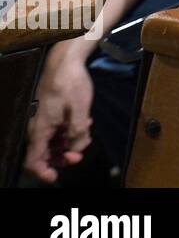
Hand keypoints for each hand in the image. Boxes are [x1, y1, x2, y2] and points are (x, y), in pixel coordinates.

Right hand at [24, 52, 94, 182]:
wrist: (66, 61)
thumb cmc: (71, 83)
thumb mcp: (80, 110)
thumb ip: (78, 132)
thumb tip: (77, 148)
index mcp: (41, 129)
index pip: (33, 161)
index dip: (43, 172)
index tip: (56, 176)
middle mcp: (38, 127)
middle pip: (45, 154)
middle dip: (63, 157)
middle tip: (80, 152)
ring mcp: (43, 120)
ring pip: (53, 142)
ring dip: (69, 143)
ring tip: (86, 131)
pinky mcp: (50, 113)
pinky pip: (57, 130)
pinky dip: (69, 131)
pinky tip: (84, 123)